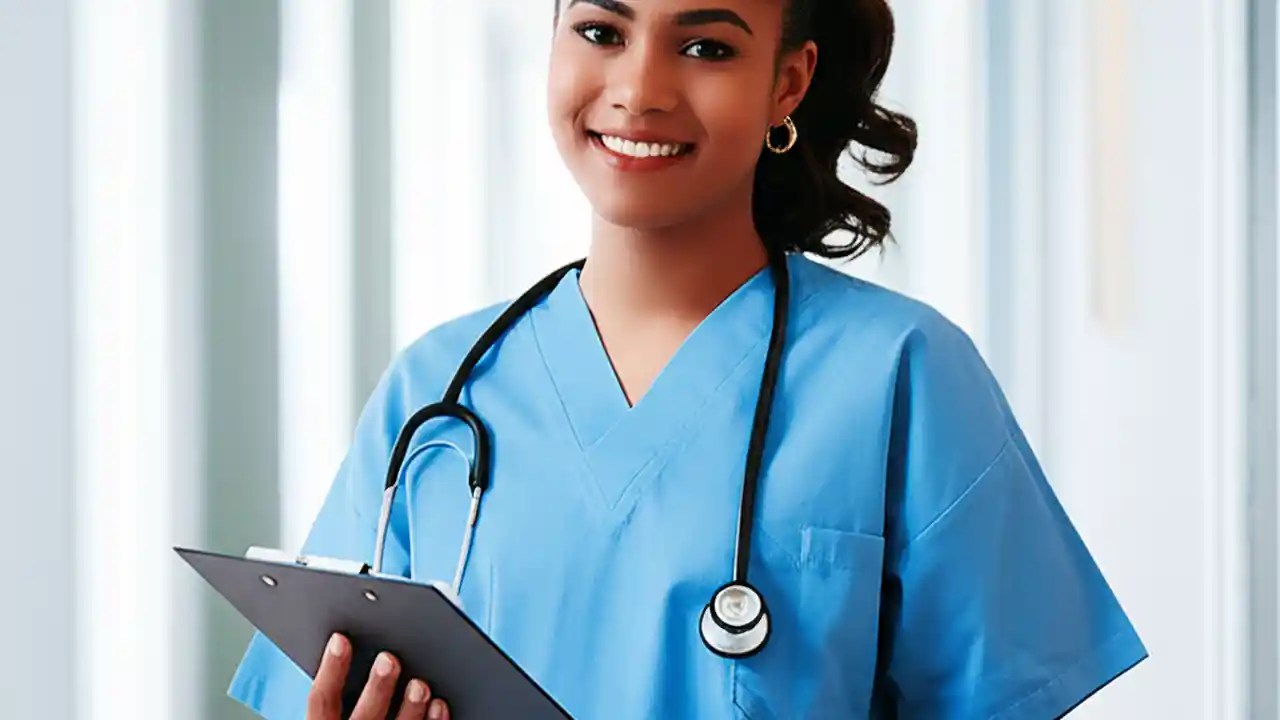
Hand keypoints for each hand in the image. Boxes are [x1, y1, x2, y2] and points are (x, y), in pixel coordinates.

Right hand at [306, 633, 449, 719]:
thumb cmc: (357, 718)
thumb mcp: (336, 715)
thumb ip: (342, 695)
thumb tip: (365, 650)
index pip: (322, 701)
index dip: (330, 669)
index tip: (340, 639)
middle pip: (364, 716)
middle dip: (377, 688)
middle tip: (388, 660)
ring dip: (411, 707)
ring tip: (420, 685)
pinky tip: (438, 704)